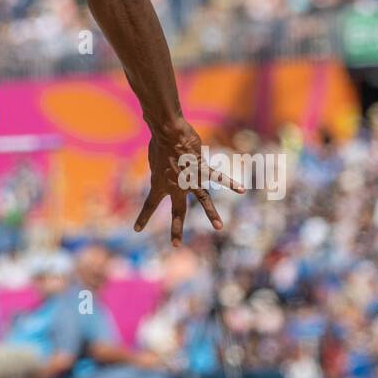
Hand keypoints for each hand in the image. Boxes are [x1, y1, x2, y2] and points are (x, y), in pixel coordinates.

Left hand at [133, 116, 243, 245]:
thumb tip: (169, 172)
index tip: (137, 229)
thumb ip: (162, 170)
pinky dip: (230, 183)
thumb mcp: (154, 160)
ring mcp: (191, 180)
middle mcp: (176, 187)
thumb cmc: (158, 142)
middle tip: (176, 245)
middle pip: (177, 211)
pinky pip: (218, 177)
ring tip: (219, 227)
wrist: (168, 132)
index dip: (143, 217)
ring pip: (203, 201)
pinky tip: (240, 190)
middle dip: (176, 229)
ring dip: (212, 214)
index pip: (150, 205)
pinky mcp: (202, 170)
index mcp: (160, 184)